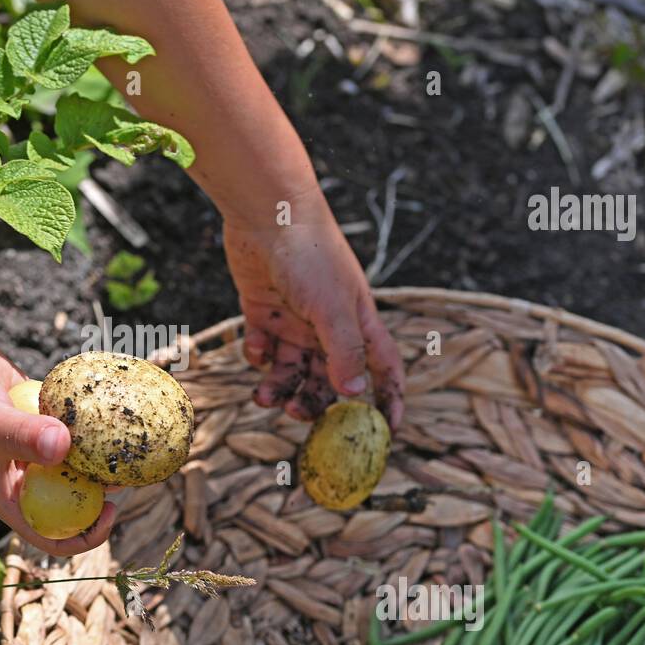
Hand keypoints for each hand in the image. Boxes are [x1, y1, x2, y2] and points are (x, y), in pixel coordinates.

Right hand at [0, 332, 117, 555]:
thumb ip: (24, 436)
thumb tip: (66, 445)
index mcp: (9, 496)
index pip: (52, 534)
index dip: (85, 534)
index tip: (111, 510)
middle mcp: (22, 476)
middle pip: (71, 495)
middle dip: (101, 487)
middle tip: (128, 465)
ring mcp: (29, 445)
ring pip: (73, 456)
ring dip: (97, 450)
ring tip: (123, 434)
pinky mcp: (34, 413)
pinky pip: (68, 421)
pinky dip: (85, 416)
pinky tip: (105, 402)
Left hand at [223, 190, 404, 428]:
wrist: (267, 213)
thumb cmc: (310, 255)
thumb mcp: (333, 308)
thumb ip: (345, 351)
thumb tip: (356, 393)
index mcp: (357, 322)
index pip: (383, 366)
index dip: (389, 397)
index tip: (388, 430)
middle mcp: (327, 325)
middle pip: (327, 377)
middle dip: (313, 400)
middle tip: (293, 413)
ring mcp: (294, 318)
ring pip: (290, 368)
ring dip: (278, 386)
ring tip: (262, 397)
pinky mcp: (262, 309)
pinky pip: (261, 347)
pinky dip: (257, 355)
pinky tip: (255, 348)